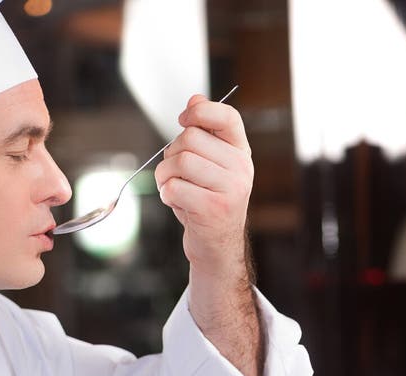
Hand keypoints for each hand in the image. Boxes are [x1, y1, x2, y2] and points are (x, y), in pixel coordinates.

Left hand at [154, 94, 253, 276]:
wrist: (216, 246)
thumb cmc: (207, 202)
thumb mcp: (209, 165)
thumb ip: (203, 133)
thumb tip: (194, 98)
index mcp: (241, 153)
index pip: (227, 116)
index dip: (200, 111)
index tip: (183, 120)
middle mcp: (241, 169)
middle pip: (191, 139)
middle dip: (171, 154)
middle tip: (173, 172)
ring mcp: (230, 190)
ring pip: (180, 162)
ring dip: (164, 176)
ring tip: (172, 187)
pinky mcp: (213, 209)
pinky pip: (174, 188)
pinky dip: (166, 194)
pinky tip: (176, 203)